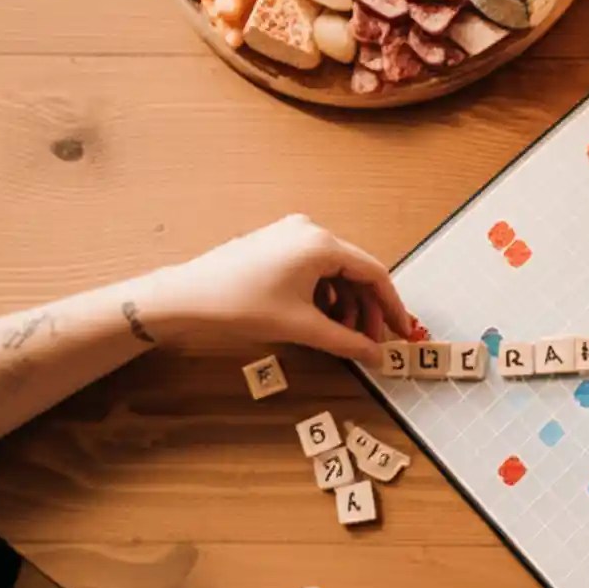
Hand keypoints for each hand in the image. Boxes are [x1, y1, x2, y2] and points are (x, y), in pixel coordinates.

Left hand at [157, 214, 411, 365]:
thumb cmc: (239, 306)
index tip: (402, 332)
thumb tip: (376, 357)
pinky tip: (320, 320)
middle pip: (356, 272)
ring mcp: (291, 235)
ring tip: (343, 336)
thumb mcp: (301, 327)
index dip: (392, 306)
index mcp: (321, 244)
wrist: (186, 298)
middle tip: (371, 342)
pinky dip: (324, 295)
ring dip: (345, 305)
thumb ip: (346, 342)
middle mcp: (310, 231)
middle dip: (367, 310)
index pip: (374, 273)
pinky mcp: (277, 245)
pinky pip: (315, 269)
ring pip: (335, 272)